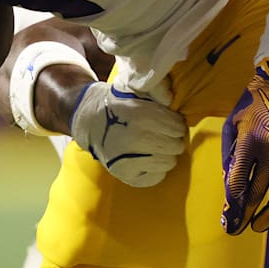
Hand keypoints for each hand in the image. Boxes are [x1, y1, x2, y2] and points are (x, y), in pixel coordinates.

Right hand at [70, 83, 186, 186]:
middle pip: (176, 145)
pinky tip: (146, 159)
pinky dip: (156, 169)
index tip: (169, 122)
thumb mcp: (138, 90)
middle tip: (162, 135)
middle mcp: (135, 139)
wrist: (90, 121)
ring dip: (165, 154)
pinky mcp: (125, 175)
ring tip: (153, 147)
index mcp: (140, 115)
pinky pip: (157, 177)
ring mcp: (128, 159)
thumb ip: (158, 91)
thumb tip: (173, 99)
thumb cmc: (120, 104)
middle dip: (173, 139)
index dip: (176, 124)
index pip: (178, 127)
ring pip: (169, 162)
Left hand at [221, 58, 268, 233]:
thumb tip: (230, 190)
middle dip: (245, 215)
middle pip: (258, 192)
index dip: (231, 204)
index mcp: (251, 140)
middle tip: (235, 230)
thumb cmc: (252, 106)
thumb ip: (229, 157)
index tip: (226, 218)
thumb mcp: (232, 126)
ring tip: (258, 226)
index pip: (238, 182)